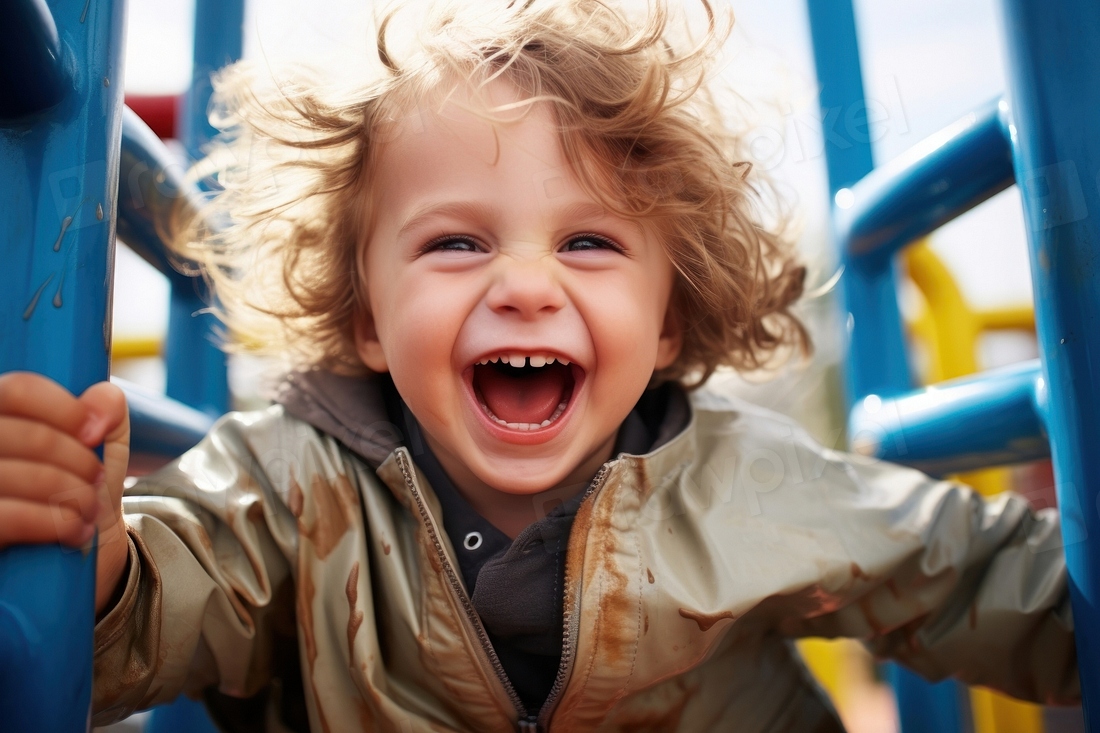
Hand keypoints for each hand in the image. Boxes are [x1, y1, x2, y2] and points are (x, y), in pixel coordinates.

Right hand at [0, 372, 130, 614]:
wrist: (77, 561)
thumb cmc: (79, 493)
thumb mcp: (101, 450)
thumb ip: (106, 413)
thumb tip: (103, 397)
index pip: (15, 389)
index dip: (62, 407)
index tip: (94, 432)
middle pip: (22, 435)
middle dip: (75, 459)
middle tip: (94, 480)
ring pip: (12, 474)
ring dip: (69, 493)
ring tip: (86, 508)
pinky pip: (6, 516)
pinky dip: (52, 522)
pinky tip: (73, 530)